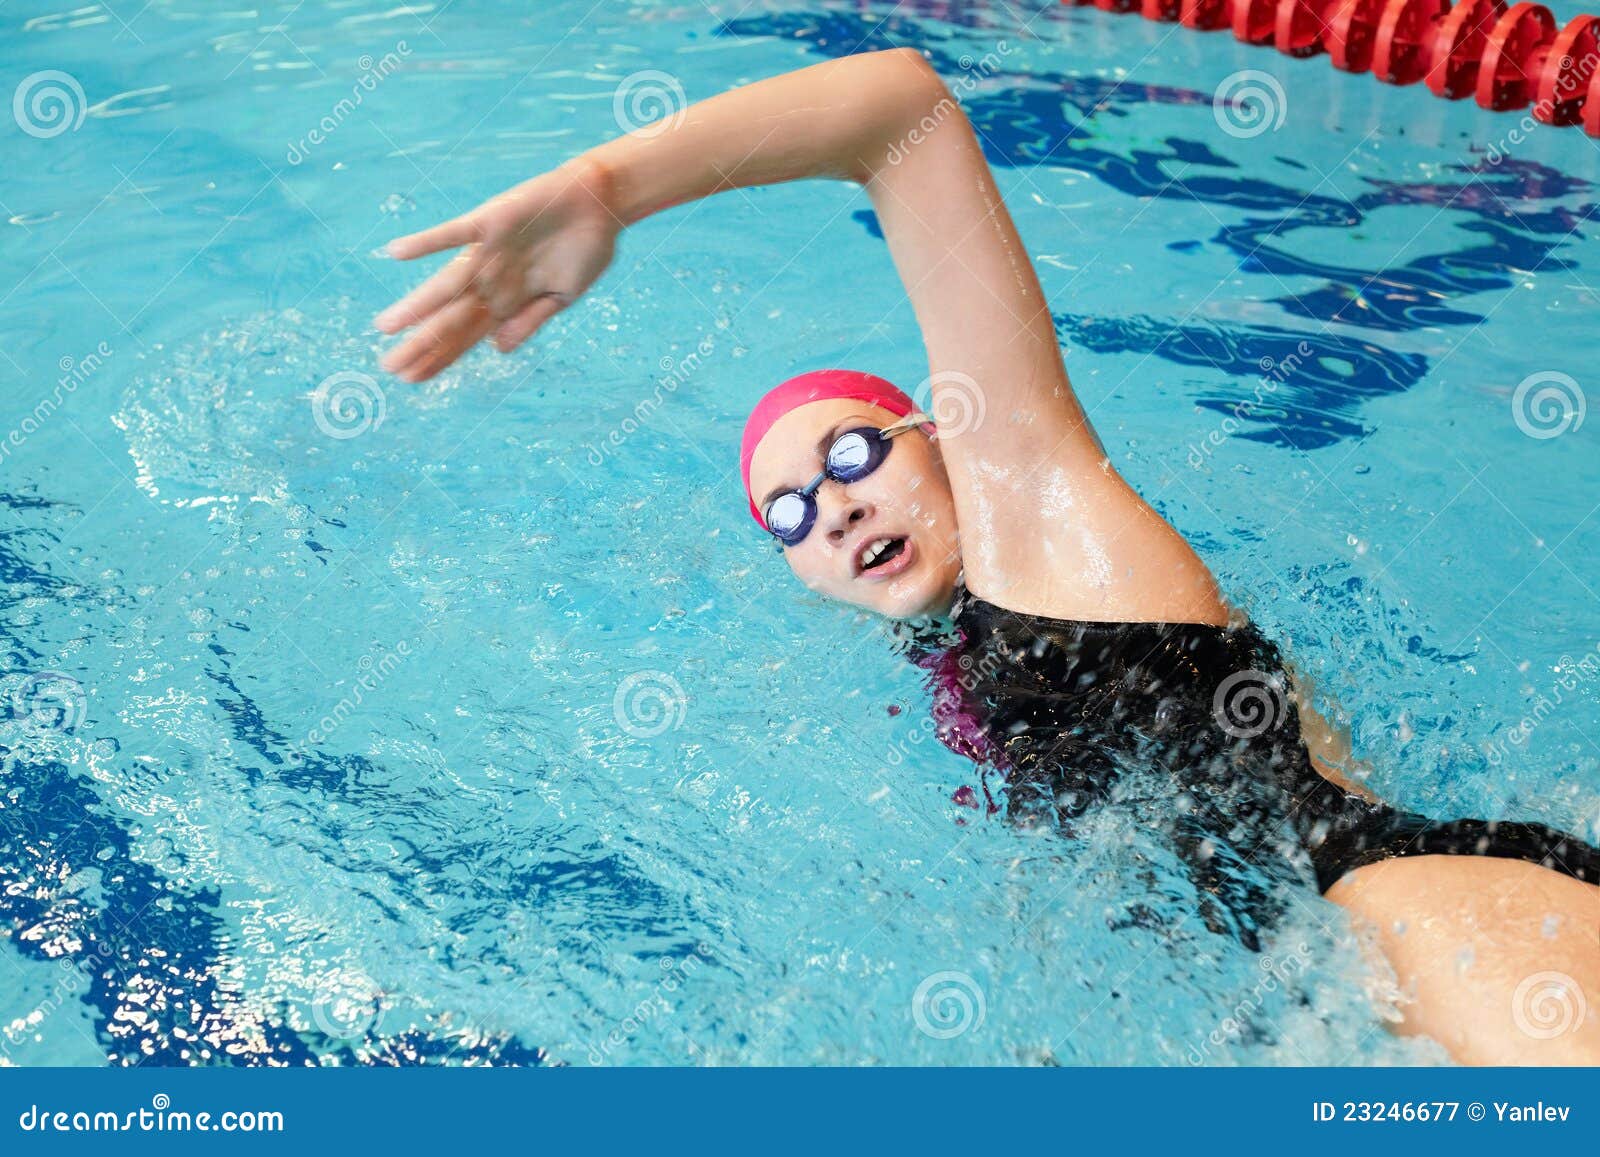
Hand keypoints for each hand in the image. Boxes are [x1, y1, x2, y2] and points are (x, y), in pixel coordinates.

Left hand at [376, 158, 618, 380]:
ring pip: (446, 285)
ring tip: (386, 326)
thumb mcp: (563, 296)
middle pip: (450, 319)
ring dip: (417, 306)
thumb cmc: (584, 249)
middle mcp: (491, 280)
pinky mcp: (491, 222)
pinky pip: (455, 233)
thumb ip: (531, 320)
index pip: (466, 335)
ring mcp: (489, 253)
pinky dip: (428, 243)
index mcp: (508, 301)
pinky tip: (397, 252)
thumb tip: (498, 349)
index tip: (413, 379)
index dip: (440, 357)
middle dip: (422, 344)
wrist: (600, 202)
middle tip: (389, 367)